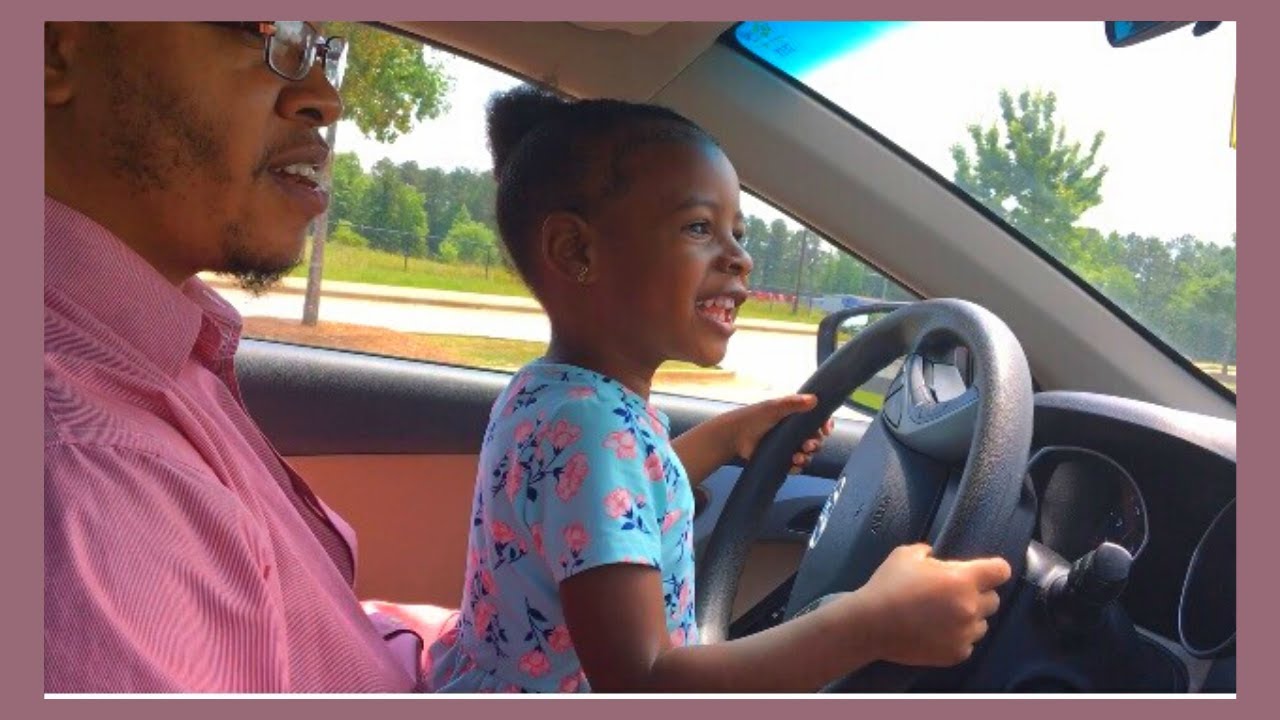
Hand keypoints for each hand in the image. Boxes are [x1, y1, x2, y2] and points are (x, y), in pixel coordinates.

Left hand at [724, 394, 833, 473]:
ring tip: (798, 456)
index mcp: (795, 416)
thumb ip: (793, 403)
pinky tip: (794, 464)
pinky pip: (796, 465)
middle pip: (816, 439)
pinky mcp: (781, 459)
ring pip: (808, 454)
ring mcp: (788, 446)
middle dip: (816, 443)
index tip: (827, 429)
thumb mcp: (773, 407)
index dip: (825, 425)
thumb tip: (814, 399)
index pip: (818, 420)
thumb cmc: (753, 417)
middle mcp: (794, 431)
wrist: (734, 436)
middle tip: (808, 445)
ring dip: (807, 456)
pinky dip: (797, 466)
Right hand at [858, 543, 1011, 666]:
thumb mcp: (905, 555)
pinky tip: (939, 633)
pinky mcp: (956, 654)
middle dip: (978, 594)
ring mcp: (965, 633)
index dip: (994, 569)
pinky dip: (958, 638)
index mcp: (962, 579)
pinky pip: (968, 644)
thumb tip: (934, 557)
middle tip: (955, 594)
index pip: (1001, 571)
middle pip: (994, 600)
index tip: (985, 571)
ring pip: (982, 624)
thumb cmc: (888, 585)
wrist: (871, 624)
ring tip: (946, 617)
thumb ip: (927, 552)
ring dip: (970, 618)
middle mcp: (970, 607)